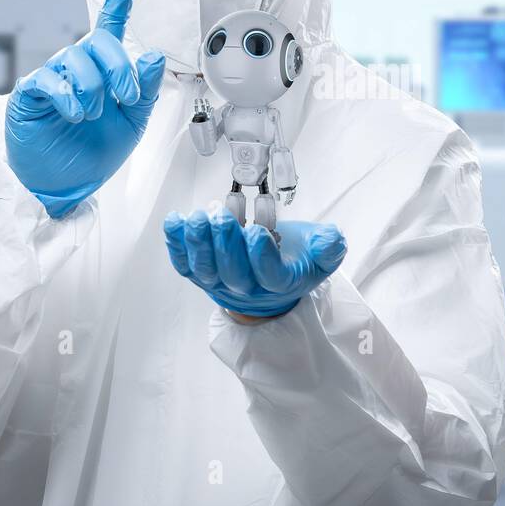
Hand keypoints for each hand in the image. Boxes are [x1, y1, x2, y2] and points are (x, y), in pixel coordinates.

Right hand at [5, 0, 164, 217]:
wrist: (66, 184)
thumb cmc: (95, 151)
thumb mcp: (133, 122)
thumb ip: (145, 89)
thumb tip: (154, 55)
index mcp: (104, 68)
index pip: (112, 22)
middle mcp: (77, 65)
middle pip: (98, 41)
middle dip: (119, 67)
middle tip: (125, 95)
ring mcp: (52, 76)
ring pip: (76, 59)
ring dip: (93, 88)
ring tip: (92, 114)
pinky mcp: (30, 93)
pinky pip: (49, 80)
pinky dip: (68, 97)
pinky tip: (74, 114)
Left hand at [163, 210, 346, 317]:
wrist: (269, 279)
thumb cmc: (293, 258)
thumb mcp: (321, 251)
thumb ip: (330, 245)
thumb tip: (329, 241)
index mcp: (281, 282)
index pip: (270, 276)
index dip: (261, 257)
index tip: (257, 232)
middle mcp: (249, 289)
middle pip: (234, 273)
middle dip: (225, 244)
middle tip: (221, 216)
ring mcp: (221, 284)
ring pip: (206, 270)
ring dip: (199, 244)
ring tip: (198, 217)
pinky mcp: (201, 275)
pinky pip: (185, 264)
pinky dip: (176, 244)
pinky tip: (174, 221)